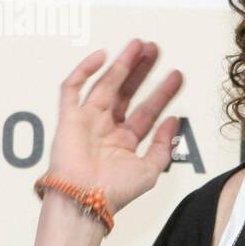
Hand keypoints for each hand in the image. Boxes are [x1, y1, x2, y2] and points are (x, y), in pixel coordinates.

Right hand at [47, 38, 183, 215]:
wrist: (86, 200)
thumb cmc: (115, 192)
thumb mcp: (150, 170)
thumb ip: (163, 145)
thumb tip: (174, 120)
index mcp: (124, 142)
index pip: (147, 110)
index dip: (162, 92)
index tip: (177, 75)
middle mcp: (106, 128)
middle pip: (127, 91)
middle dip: (141, 70)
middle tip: (155, 49)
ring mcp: (87, 121)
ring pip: (105, 83)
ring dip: (121, 63)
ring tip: (139, 45)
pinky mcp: (68, 117)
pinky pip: (72, 88)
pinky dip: (84, 70)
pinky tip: (102, 56)